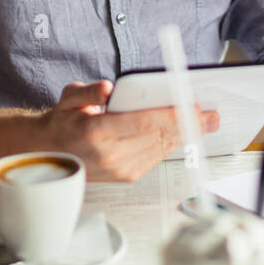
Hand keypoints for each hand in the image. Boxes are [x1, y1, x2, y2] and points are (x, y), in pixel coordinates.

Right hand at [41, 80, 219, 182]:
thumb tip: (106, 88)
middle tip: (212, 115)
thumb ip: (88, 92)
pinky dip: (172, 144)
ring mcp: (119, 169)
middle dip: (188, 125)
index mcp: (96, 132)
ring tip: (206, 122)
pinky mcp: (126, 176)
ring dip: (186, 135)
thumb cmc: (64, 123)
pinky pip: (156, 157)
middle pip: (158, 137)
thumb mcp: (69, 98)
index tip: (192, 107)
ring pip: (161, 149)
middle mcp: (109, 154)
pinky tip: (184, 133)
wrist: (52, 153)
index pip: (143, 122)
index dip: (171, 115)